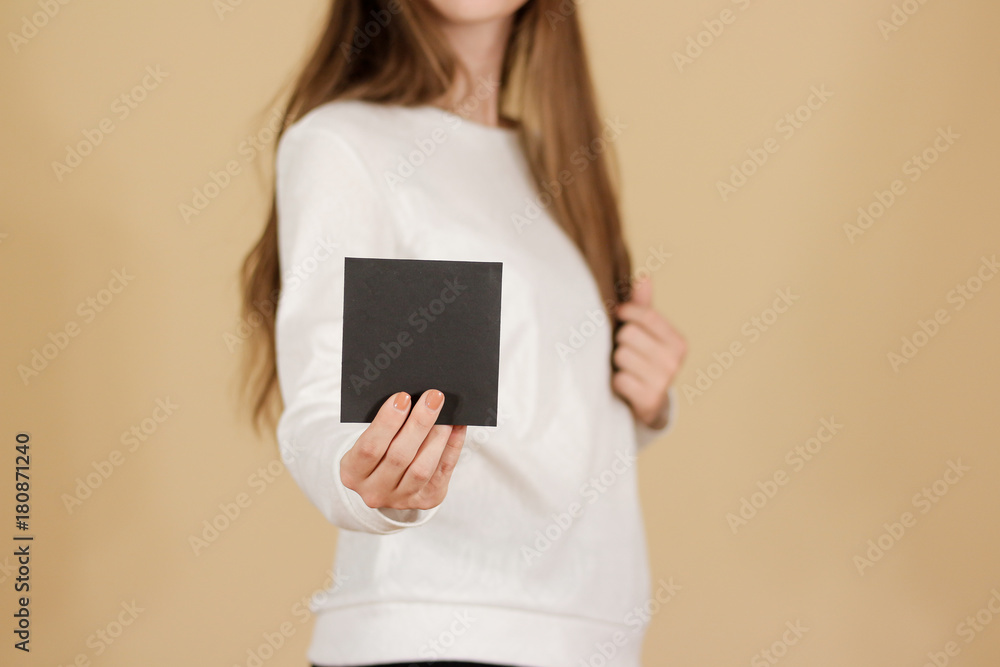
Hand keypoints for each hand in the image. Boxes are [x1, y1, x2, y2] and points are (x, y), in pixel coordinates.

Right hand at [340, 389, 466, 510]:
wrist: (385, 483)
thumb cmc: (377, 450)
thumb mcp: (369, 440)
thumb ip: (384, 425)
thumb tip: (415, 398)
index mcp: (352, 473)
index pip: (369, 447)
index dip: (387, 422)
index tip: (403, 396)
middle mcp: (374, 491)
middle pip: (399, 457)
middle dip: (418, 423)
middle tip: (432, 397)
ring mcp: (401, 500)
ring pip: (422, 468)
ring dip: (437, 437)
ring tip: (447, 414)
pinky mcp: (426, 500)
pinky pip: (442, 472)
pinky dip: (451, 447)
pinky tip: (457, 427)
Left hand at [611, 276, 686, 428]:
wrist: (648, 404)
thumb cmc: (643, 360)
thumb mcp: (646, 334)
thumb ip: (643, 307)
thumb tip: (644, 277)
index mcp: (678, 343)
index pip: (648, 315)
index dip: (628, 311)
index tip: (619, 313)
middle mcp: (675, 361)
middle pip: (629, 334)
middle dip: (620, 341)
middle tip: (625, 350)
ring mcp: (663, 381)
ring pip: (621, 355)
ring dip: (616, 362)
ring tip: (624, 368)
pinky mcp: (649, 400)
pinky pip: (620, 379)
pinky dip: (616, 381)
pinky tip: (624, 384)